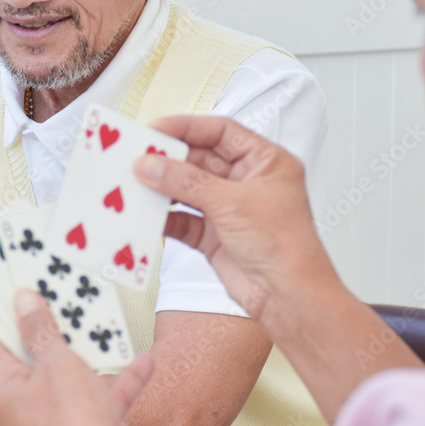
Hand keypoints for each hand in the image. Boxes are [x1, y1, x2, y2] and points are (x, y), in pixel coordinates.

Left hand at [0, 290, 153, 425]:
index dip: (16, 310)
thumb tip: (24, 302)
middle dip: (59, 325)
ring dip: (93, 349)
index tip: (25, 284)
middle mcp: (25, 407)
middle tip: (65, 293)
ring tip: (103, 319)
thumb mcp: (57, 364)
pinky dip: (120, 378)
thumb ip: (42, 330)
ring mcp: (57, 419)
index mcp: (2, 392)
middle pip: (40, 355)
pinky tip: (142, 359)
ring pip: (73, 373)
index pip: (4, 341)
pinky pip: (102, 395)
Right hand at [135, 116, 336, 324]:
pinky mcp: (215, 236)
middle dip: (169, 160)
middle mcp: (248, 183)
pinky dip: (166, 218)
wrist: (288, 297)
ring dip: (164, 189)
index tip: (156, 128)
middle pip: (200, 160)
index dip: (187, 127)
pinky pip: (184, 220)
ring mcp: (230, 210)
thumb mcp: (232, 203)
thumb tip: (152, 165)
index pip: (221, 133)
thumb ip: (186, 182)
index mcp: (266, 162)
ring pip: (188, 190)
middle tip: (138, 157)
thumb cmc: (286, 246)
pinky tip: (149, 215)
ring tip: (136, 184)